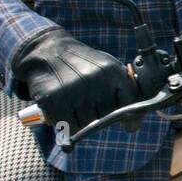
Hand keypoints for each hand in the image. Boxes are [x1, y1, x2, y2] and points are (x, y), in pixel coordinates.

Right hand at [11, 29, 138, 136]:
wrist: (46, 51)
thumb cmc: (83, 64)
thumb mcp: (107, 67)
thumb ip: (122, 88)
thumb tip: (135, 119)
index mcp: (112, 71)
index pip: (130, 104)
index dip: (132, 119)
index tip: (129, 126)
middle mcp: (95, 79)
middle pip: (106, 118)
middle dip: (101, 121)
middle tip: (91, 112)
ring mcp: (73, 89)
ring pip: (86, 126)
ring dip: (81, 125)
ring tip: (75, 110)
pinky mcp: (53, 99)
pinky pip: (67, 127)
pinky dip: (66, 129)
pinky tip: (64, 120)